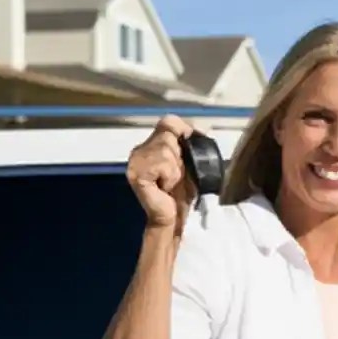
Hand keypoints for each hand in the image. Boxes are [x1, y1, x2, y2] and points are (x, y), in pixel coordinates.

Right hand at [126, 115, 199, 234]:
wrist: (174, 217)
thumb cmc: (182, 192)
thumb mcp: (190, 163)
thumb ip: (191, 144)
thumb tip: (202, 129)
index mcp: (151, 144)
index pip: (168, 121)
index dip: (184, 130)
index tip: (191, 147)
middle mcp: (140, 149)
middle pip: (168, 133)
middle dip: (179, 155)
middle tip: (176, 175)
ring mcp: (135, 161)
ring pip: (166, 149)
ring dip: (175, 169)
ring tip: (170, 182)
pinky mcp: (136, 174)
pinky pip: (162, 164)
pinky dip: (169, 176)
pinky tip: (164, 187)